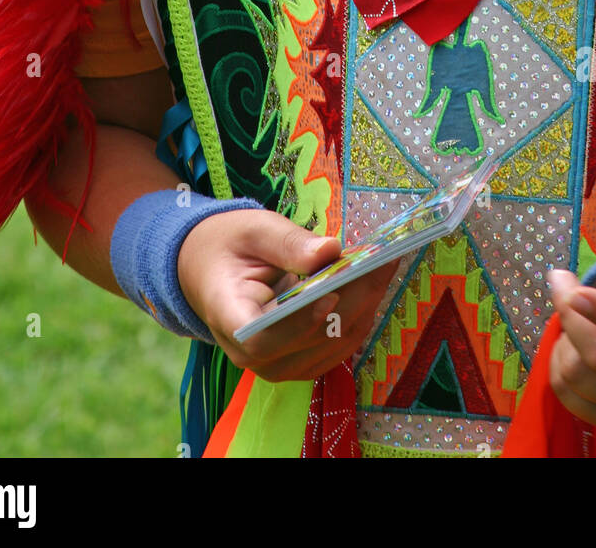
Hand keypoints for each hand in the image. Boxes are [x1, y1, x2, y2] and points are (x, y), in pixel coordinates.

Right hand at [177, 209, 398, 381]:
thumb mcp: (253, 231)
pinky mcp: (302, 361)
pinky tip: (372, 281)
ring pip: (335, 343)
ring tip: (384, 263)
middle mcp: (255, 356)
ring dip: (364, 304)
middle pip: (313, 338)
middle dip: (353, 297)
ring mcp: (280, 364)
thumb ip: (289, 243)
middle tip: (383, 258)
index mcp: (231, 320)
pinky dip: (360, 313)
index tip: (331, 294)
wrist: (211, 269)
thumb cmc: (228, 246)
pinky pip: (340, 345)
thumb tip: (330, 250)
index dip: (301, 323)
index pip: (265, 339)